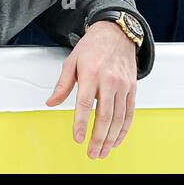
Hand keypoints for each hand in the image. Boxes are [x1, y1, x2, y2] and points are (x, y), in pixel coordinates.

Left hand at [45, 21, 138, 158]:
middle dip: (98, 138)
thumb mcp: (72, 61)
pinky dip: (124, 129)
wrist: (117, 32)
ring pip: (118, 117)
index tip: (78, 138)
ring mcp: (123, 85)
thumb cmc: (93, 46)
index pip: (84, 104)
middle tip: (92, 153)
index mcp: (91, 74)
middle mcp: (109, 80)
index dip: (81, 123)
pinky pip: (130, 112)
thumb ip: (62, 85)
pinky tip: (117, 139)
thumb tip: (51, 103)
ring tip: (103, 151)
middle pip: (104, 115)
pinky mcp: (132, 87)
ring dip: (111, 138)